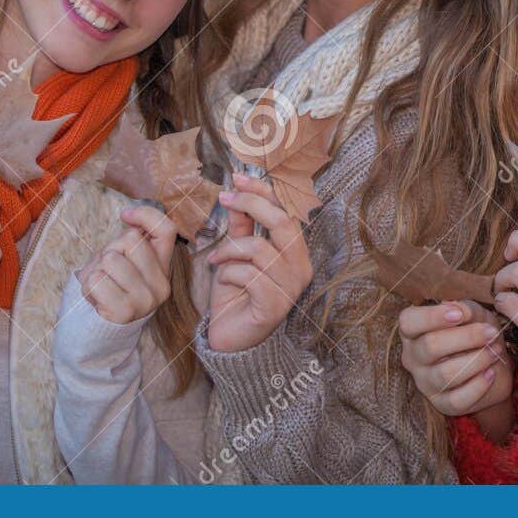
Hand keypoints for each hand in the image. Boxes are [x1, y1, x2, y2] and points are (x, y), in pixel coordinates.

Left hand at [78, 205, 176, 324]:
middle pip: (131, 240)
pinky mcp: (124, 312)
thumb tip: (128, 215)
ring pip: (111, 258)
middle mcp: (161, 285)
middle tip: (107, 270)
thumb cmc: (112, 287)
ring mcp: (145, 300)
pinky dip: (88, 285)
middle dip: (110, 248)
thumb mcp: (126, 260)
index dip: (146, 215)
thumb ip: (133, 239)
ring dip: (96, 268)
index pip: (166, 230)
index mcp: (165, 268)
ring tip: (101, 284)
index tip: (124, 215)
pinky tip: (96, 298)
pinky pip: (96, 280)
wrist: (102, 331)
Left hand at [204, 173, 311, 352]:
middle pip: (282, 222)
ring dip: (230, 250)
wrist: (232, 341)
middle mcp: (301, 268)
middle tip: (224, 199)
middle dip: (251, 205)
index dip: (264, 191)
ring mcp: (291, 288)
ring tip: (216, 260)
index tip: (238, 177)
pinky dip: (228, 273)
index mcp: (296, 252)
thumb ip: (241, 226)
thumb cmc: (236, 297)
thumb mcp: (236, 255)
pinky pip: (248, 275)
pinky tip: (222, 282)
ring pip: (259, 249)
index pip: (287, 211)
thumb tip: (235, 192)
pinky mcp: (275, 305)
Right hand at [398, 300, 511, 418]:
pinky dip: (478, 386)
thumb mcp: (474, 315)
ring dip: (476, 361)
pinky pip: (457, 399)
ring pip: (445, 374)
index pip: (409, 321)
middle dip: (466, 337)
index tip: (460, 314)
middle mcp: (413, 358)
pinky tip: (491, 373)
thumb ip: (465, 309)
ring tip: (495, 352)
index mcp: (414, 331)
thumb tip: (459, 310)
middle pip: (430, 346)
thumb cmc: (476, 333)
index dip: (432, 316)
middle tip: (491, 333)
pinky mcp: (442, 404)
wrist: (492, 366)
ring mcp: (425, 383)